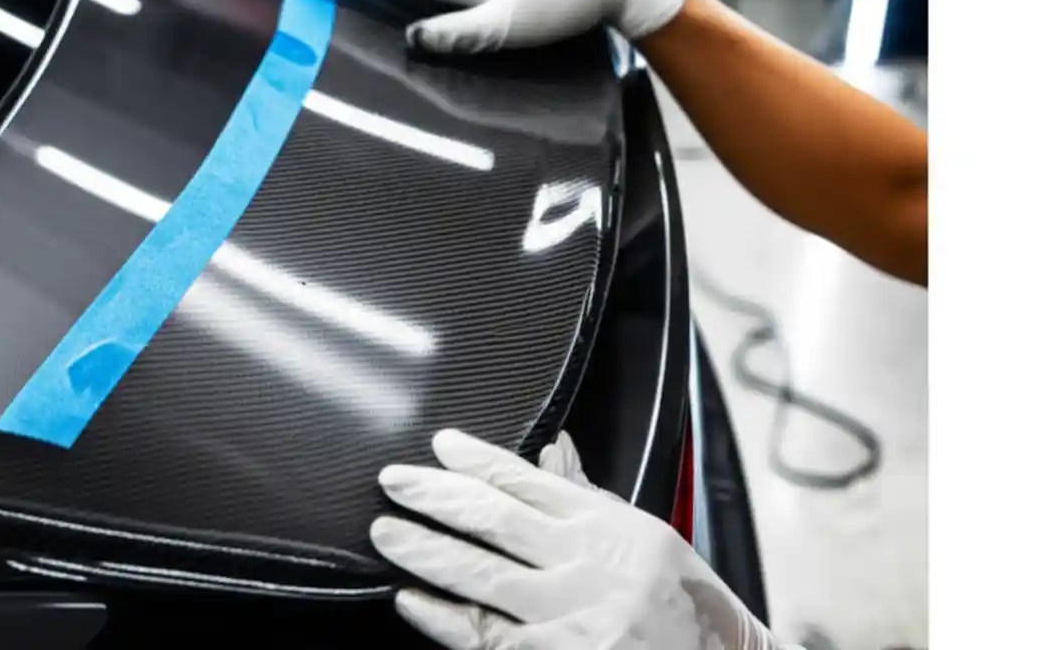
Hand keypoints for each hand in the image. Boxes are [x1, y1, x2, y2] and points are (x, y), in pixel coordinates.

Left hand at [370, 429, 785, 649]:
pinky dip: (442, 617)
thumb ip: (589, 498)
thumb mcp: (647, 538)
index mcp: (607, 526)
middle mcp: (585, 565)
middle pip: (493, 519)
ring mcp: (569, 617)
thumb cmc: (688, 608)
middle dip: (436, 496)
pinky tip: (411, 601)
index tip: (440, 444)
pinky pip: (485, 636)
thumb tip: (551, 452)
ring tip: (387, 532)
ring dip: (425, 550)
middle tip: (393, 481)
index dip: (476, 460)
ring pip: (480, 575)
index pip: (527, 481)